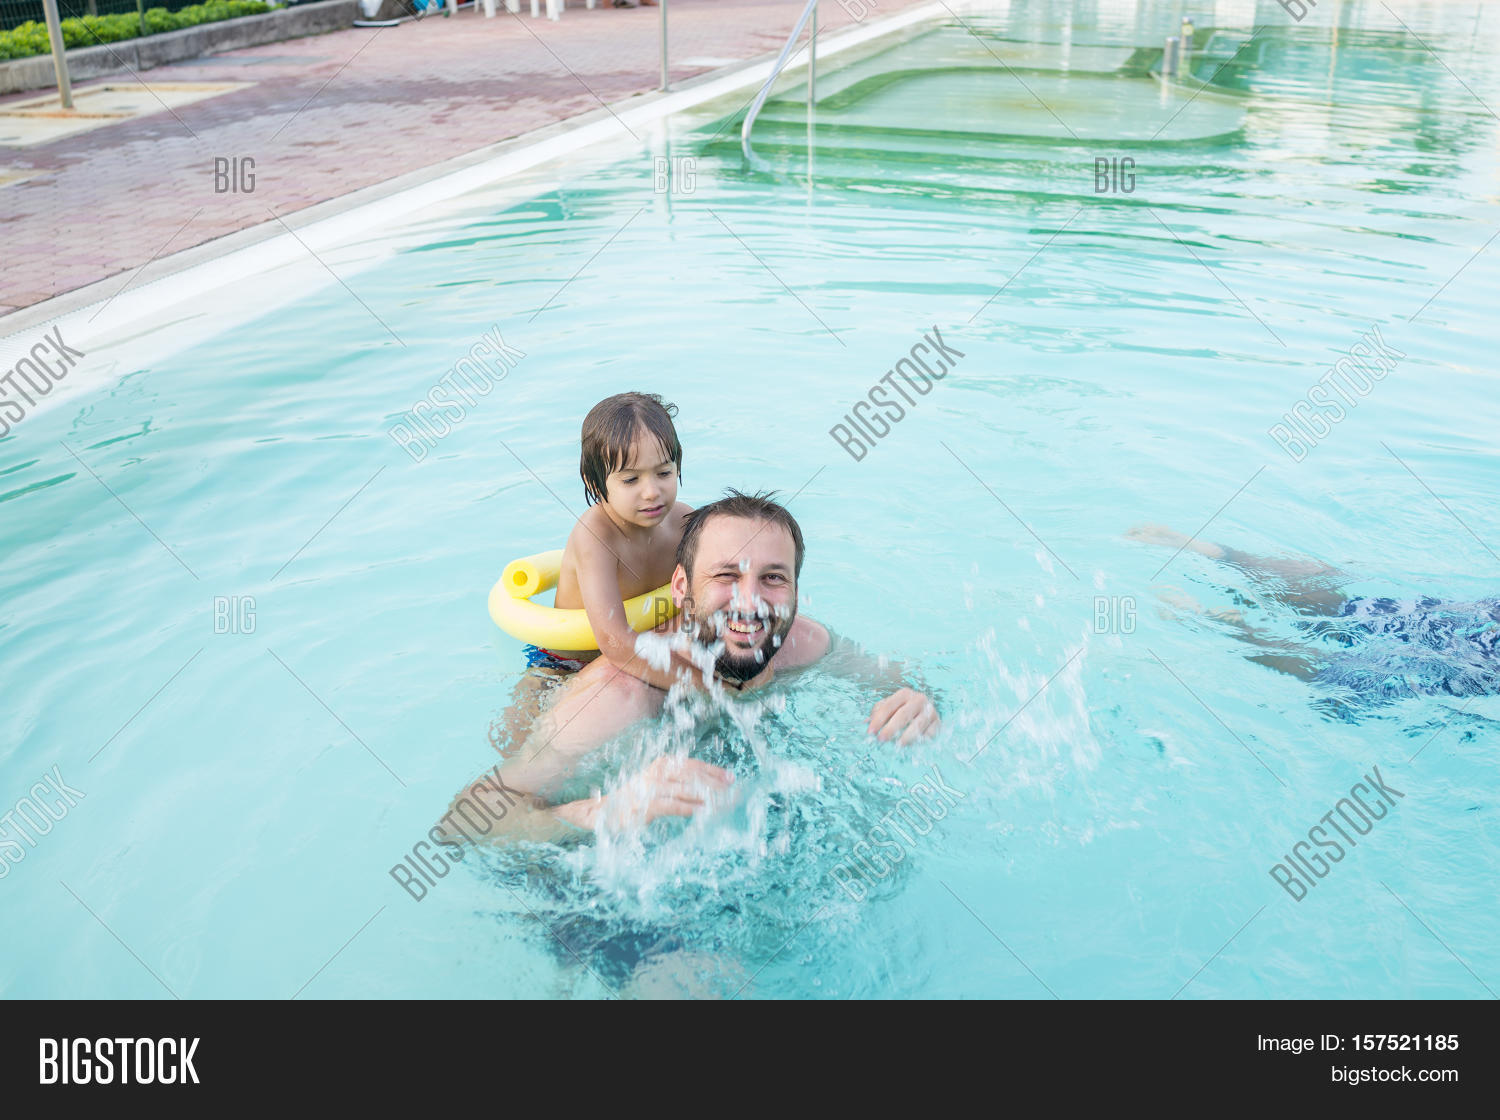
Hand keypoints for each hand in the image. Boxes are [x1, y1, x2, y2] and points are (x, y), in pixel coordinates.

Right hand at [586, 755, 733, 830]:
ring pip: (684, 788)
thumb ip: (679, 783)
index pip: (693, 765)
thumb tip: (708, 787)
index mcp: (662, 764)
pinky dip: (688, 807)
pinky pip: (671, 804)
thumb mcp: (658, 784)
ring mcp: (650, 787)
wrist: (604, 811)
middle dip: (714, 783)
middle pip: (692, 775)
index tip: (731, 778)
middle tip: (733, 791)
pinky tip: (702, 812)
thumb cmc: (636, 799)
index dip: (713, 771)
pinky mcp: (645, 805)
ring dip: (706, 796)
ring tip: (722, 802)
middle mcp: (657, 772)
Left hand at [867, 688, 939, 744]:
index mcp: (904, 694)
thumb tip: (867, 723)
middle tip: (881, 739)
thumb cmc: (903, 709)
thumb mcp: (890, 707)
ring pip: (917, 725)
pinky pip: (929, 733)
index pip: (889, 706)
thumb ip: (879, 713)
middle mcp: (918, 699)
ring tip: (897, 745)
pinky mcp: (937, 723)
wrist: (926, 710)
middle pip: (903, 715)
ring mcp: (930, 711)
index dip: (878, 719)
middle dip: (891, 728)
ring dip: (906, 736)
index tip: (870, 732)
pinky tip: (913, 745)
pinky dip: (921, 740)